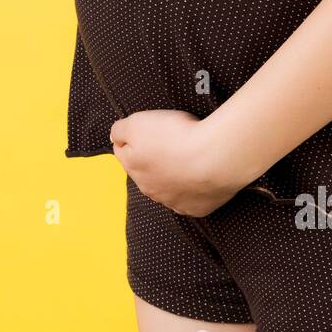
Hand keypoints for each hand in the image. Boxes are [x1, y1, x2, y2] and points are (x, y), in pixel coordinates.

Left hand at [110, 109, 248, 216]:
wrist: (215, 157)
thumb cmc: (177, 137)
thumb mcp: (136, 122)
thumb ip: (119, 130)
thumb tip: (115, 138)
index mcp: (134, 168)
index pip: (123, 152)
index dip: (133, 137)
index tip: (148, 129)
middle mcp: (150, 190)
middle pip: (146, 171)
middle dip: (154, 158)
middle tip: (172, 141)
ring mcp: (174, 202)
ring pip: (168, 187)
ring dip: (174, 175)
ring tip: (189, 158)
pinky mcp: (196, 209)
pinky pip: (191, 199)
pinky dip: (194, 189)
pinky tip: (201, 176)